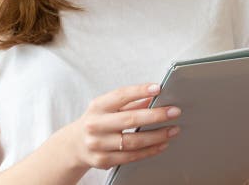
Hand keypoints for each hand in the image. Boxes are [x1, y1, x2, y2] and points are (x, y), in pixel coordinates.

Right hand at [65, 83, 181, 170]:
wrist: (74, 145)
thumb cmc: (97, 121)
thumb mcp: (109, 107)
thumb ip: (131, 102)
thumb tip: (156, 96)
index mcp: (97, 106)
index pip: (121, 96)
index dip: (140, 91)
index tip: (158, 88)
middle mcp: (95, 125)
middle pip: (130, 120)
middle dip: (156, 115)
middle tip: (174, 112)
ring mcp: (98, 145)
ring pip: (133, 141)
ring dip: (157, 136)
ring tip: (173, 130)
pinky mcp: (103, 161)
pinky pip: (131, 157)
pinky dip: (149, 150)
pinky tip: (162, 144)